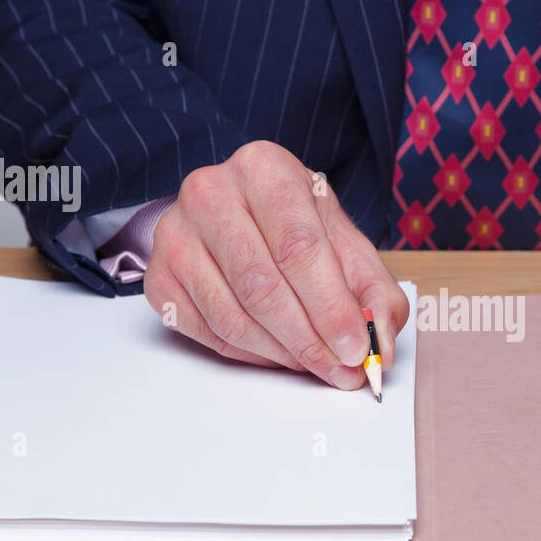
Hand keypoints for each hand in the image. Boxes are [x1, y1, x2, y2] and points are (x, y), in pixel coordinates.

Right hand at [144, 140, 408, 387]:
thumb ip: (374, 290)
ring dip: (281, 353)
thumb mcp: (344, 242)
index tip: (356, 348)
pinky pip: (206, 332)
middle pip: (262, 285)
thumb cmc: (295, 225)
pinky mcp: (158, 275)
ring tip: (314, 363)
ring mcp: (175, 234)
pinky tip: (277, 352)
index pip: (298, 247)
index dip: (330, 306)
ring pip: (232, 315)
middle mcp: (210, 192)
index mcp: (264, 169)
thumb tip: (381, 342)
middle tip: (340, 371)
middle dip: (308, 340)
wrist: (239, 211)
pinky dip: (249, 355)